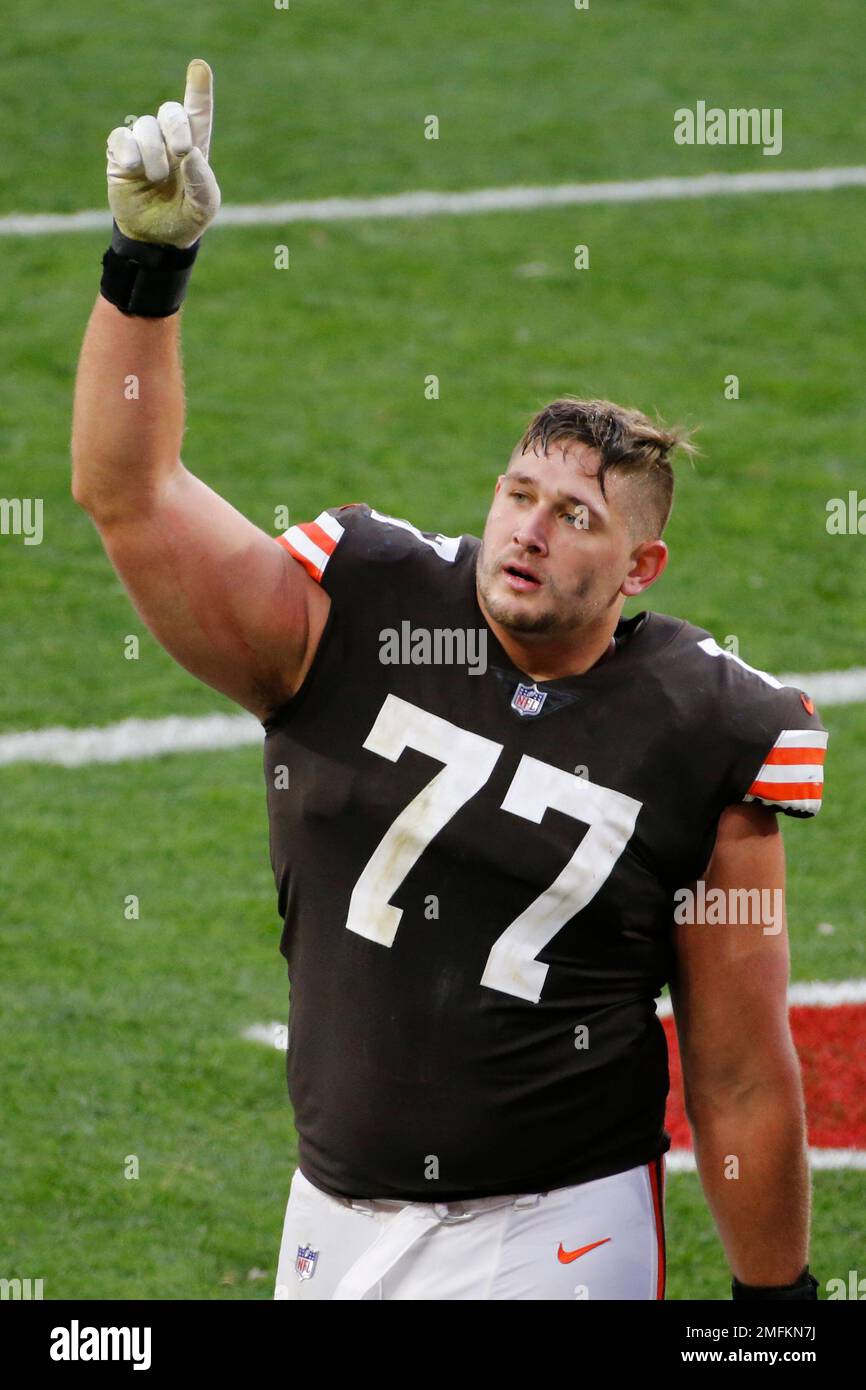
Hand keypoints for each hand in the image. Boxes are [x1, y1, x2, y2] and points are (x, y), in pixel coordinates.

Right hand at [106, 59, 220, 248]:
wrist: (156, 239)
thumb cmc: (185, 218)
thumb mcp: (204, 207)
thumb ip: (203, 182)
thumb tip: (190, 154)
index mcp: (194, 147)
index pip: (197, 112)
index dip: (198, 89)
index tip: (199, 67)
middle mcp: (168, 139)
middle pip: (171, 110)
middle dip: (177, 127)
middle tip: (181, 152)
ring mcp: (143, 144)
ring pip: (145, 126)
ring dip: (153, 154)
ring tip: (155, 179)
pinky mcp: (119, 153)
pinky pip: (121, 138)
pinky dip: (129, 154)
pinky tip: (132, 169)